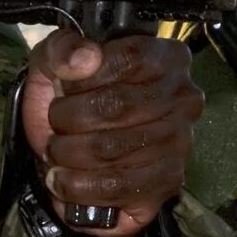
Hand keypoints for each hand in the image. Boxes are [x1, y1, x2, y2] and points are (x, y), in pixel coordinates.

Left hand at [17, 29, 204, 236]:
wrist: (79, 138)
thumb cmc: (74, 92)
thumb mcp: (58, 58)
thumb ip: (63, 49)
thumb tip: (84, 58)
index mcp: (165, 57)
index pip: (126, 60)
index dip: (83, 78)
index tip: (62, 88)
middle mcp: (182, 98)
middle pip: (115, 107)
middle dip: (68, 119)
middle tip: (55, 124)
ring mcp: (179, 142)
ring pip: (112, 150)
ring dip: (69, 154)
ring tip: (57, 151)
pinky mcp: (167, 181)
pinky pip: (117, 187)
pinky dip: (79, 187)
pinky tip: (65, 180)